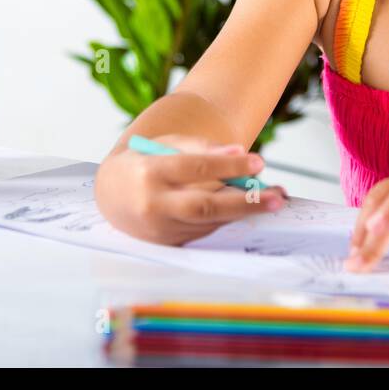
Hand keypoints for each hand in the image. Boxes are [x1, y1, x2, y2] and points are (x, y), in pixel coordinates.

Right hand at [94, 135, 287, 245]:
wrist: (111, 196)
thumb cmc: (144, 164)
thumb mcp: (164, 145)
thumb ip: (200, 147)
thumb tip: (237, 153)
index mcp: (150, 173)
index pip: (195, 168)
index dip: (230, 166)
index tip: (258, 162)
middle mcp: (154, 205)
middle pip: (204, 206)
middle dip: (244, 204)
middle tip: (277, 198)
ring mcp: (160, 229)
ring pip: (209, 222)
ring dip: (243, 212)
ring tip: (272, 200)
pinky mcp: (169, 244)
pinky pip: (204, 230)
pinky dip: (226, 218)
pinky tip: (246, 207)